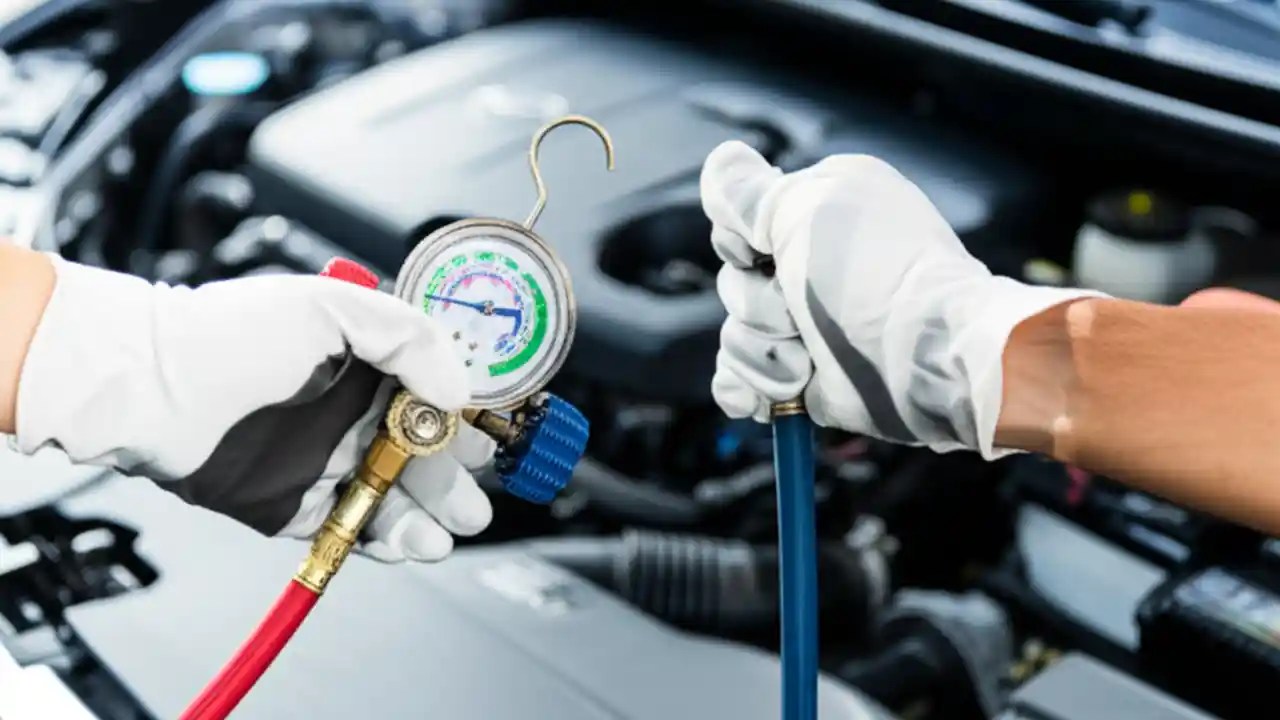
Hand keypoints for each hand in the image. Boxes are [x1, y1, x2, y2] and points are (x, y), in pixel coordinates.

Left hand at [15, 257, 492, 561]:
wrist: (149, 389)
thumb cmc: (230, 334)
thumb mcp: (331, 306)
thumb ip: (409, 338)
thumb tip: (459, 389)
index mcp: (367, 361)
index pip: (437, 390)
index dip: (467, 415)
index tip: (486, 433)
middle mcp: (353, 412)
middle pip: (427, 452)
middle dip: (457, 475)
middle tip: (474, 491)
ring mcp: (328, 461)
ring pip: (400, 496)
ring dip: (433, 513)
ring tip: (451, 526)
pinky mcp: (299, 507)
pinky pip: (357, 528)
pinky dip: (391, 539)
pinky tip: (416, 541)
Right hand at [702, 141, 1099, 457]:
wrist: (928, 361)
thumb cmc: (873, 276)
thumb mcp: (806, 208)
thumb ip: (749, 191)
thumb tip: (721, 160)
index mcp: (820, 210)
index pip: (739, 221)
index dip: (738, 243)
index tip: (759, 253)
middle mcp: (813, 265)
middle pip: (734, 283)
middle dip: (757, 309)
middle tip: (798, 314)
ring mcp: (811, 325)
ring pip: (737, 335)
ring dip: (763, 356)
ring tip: (805, 364)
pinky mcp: (809, 375)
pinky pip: (743, 380)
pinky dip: (749, 390)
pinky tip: (766, 400)